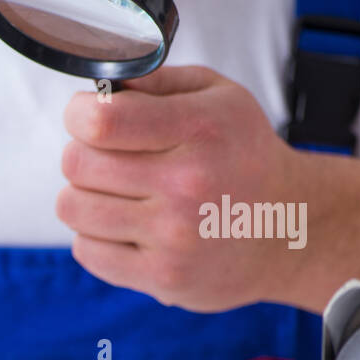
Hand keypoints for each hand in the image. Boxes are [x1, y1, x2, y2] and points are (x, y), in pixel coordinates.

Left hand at [56, 66, 312, 311]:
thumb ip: (155, 82)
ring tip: (116, 193)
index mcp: (201, 130)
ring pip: (72, 208)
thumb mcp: (217, 97)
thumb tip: (99, 87)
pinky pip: (85, 251)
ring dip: (84, 196)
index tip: (88, 117)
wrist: (288, 229)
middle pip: (77, 164)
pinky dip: (94, 237)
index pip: (101, 121)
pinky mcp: (162, 278)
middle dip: (83, 154)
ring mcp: (174, 237)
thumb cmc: (241, 155)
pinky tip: (126, 227)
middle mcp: (187, 185)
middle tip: (108, 158)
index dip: (80, 114)